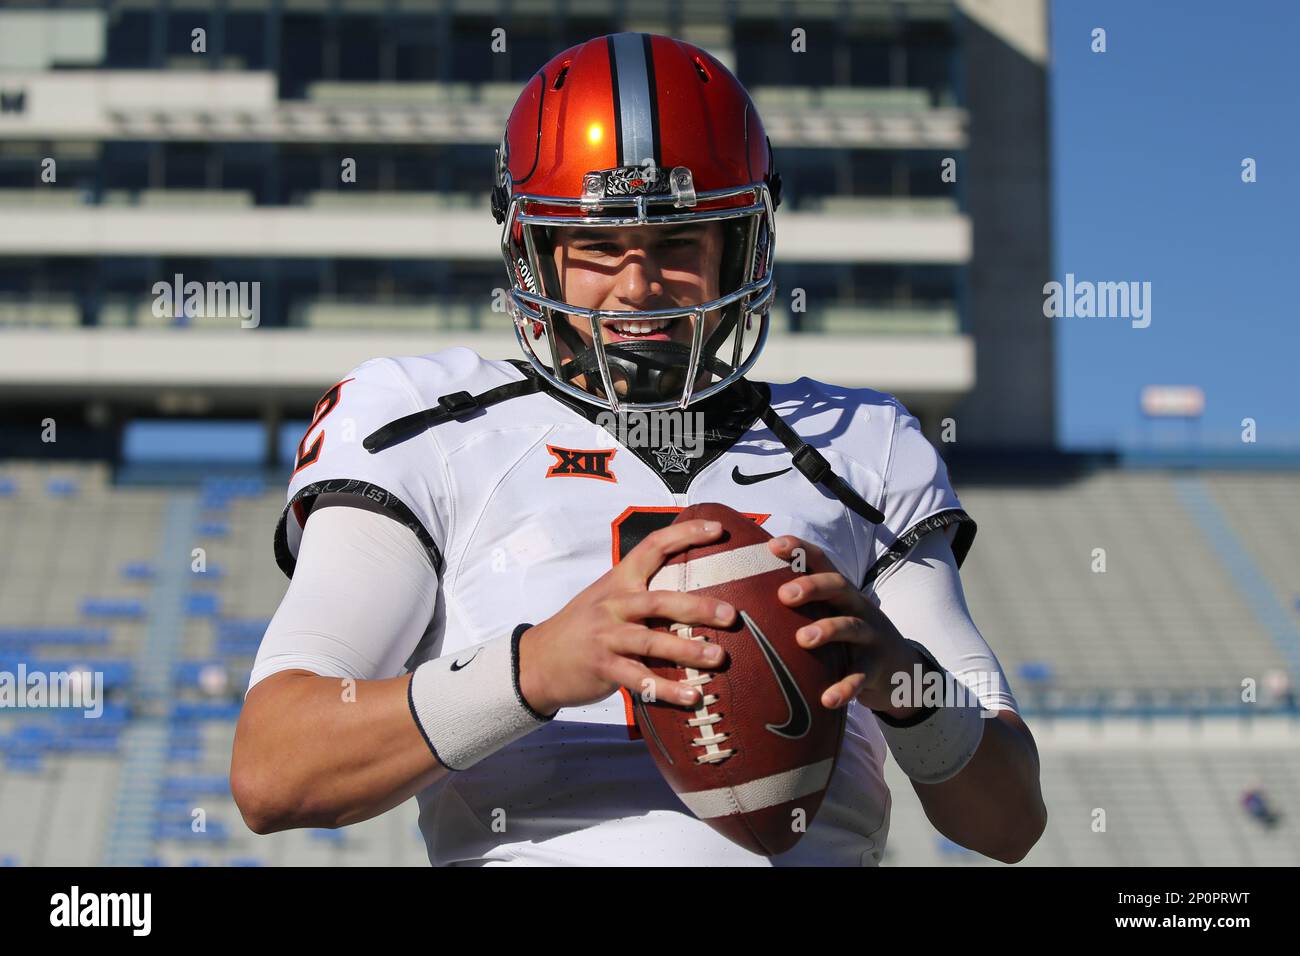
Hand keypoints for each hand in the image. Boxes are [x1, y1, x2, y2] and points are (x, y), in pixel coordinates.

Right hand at [519, 519, 734, 715]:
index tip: (717, 529)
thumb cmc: (582, 628)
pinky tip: (692, 696)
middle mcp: (613, 605)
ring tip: (719, 657)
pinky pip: (639, 679)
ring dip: (687, 649)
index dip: (685, 535)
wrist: (536, 660)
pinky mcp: (602, 667)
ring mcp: (606, 637)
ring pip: (651, 640)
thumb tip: (692, 591)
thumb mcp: (606, 600)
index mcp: (618, 581)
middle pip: (659, 600)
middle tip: (731, 615)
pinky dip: (667, 688)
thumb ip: (642, 594)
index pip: (653, 547)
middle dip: (697, 606)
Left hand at [767, 535, 924, 717]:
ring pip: (851, 626)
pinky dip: (845, 687)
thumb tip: (743, 599)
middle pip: (839, 587)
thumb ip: (803, 606)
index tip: (772, 545)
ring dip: (827, 630)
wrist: (904, 671)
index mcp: (842, 593)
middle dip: (813, 587)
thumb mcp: (834, 615)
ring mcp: (871, 637)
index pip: (822, 562)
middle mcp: (858, 608)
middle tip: (784, 595)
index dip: (800, 550)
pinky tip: (826, 698)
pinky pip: (861, 676)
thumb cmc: (851, 639)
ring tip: (802, 639)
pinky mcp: (877, 668)